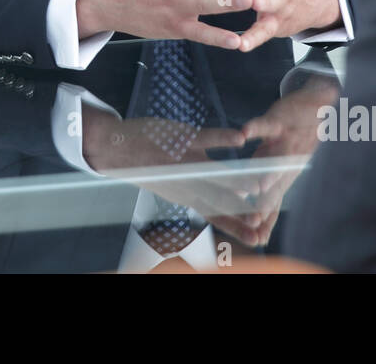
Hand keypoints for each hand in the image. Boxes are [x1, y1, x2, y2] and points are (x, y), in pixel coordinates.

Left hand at [81, 105, 262, 224]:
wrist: (114, 148)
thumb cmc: (148, 166)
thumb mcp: (175, 185)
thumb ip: (202, 191)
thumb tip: (234, 197)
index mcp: (186, 195)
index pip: (215, 214)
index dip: (236, 227)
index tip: (257, 238)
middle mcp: (186, 181)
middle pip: (218, 198)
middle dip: (240, 210)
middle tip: (261, 220)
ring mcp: (185, 159)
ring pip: (214, 172)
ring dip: (236, 178)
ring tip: (259, 185)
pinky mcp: (180, 137)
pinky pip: (204, 137)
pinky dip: (221, 137)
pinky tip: (239, 138)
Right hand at [232, 72, 340, 245]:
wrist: (319, 106)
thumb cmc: (297, 138)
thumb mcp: (282, 166)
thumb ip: (271, 189)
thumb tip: (262, 223)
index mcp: (281, 175)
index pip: (271, 201)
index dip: (266, 219)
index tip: (258, 239)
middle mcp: (285, 162)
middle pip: (274, 186)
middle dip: (265, 204)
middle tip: (256, 222)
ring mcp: (284, 140)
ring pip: (277, 159)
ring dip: (269, 173)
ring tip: (259, 187)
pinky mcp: (279, 119)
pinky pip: (266, 123)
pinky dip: (256, 127)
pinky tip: (245, 132)